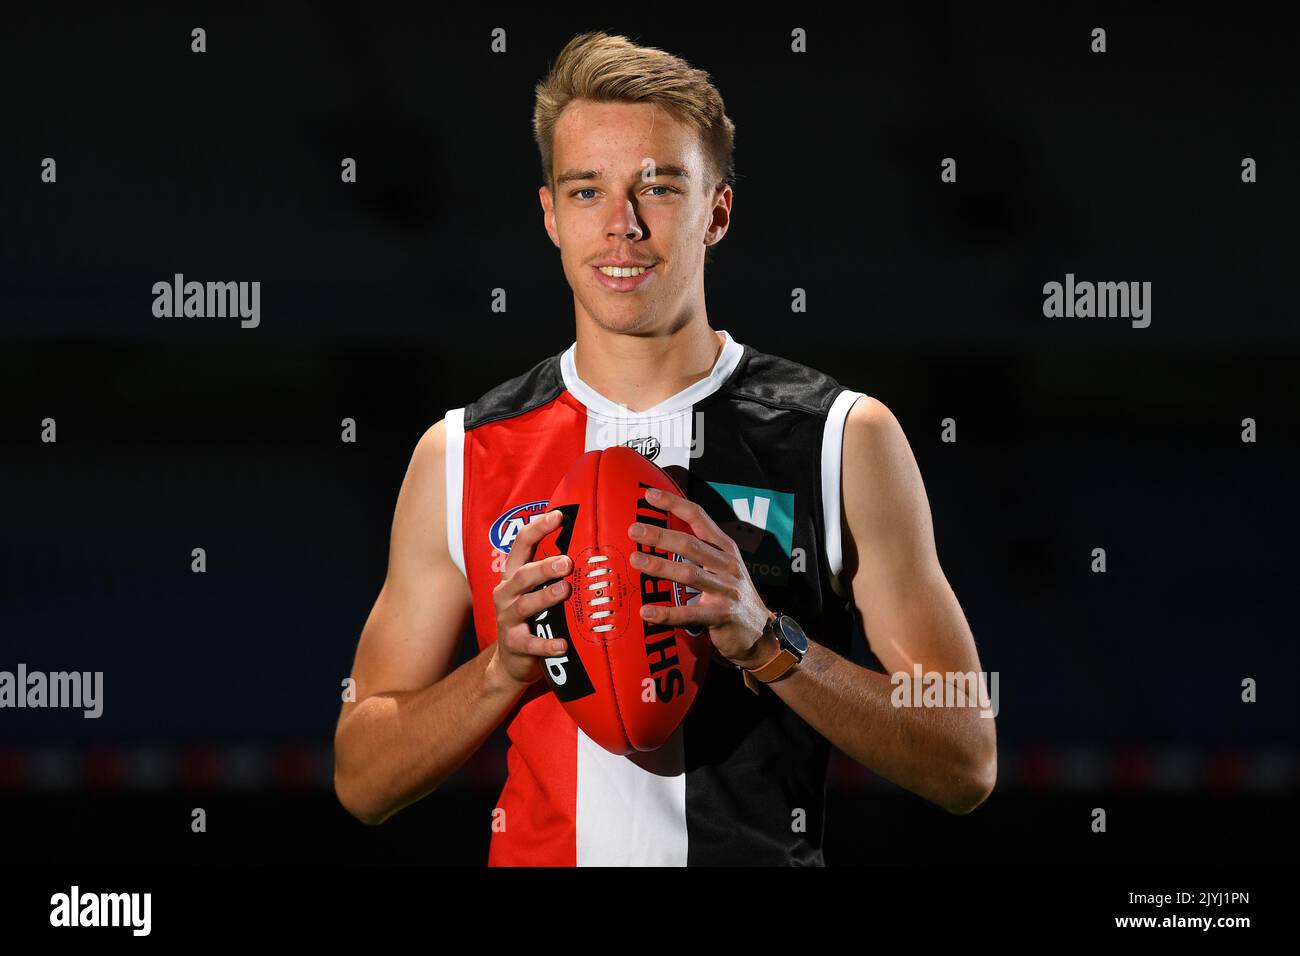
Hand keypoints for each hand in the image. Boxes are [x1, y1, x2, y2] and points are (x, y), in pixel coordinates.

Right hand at [490, 509, 571, 687]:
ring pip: (524, 605)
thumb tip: (590, 541)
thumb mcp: (537, 589)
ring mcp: (508, 618)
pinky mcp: (514, 644)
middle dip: (544, 567)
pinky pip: (531, 643)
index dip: (538, 528)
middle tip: (566, 562)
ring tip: (564, 591)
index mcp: (514, 574)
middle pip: (522, 575)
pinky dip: (546, 644)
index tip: (558, 516)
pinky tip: (563, 644)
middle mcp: (507, 592)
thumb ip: (553, 570)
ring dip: (545, 597)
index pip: (522, 545)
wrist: (513, 660)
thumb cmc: (533, 616)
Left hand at [626, 486, 771, 664]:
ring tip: (636, 560)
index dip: (674, 504)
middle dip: (661, 536)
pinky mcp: (721, 617)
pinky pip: (689, 614)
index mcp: (726, 548)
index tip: (649, 494)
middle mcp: (728, 565)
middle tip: (634, 530)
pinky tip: (646, 611)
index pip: (699, 518)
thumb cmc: (732, 593)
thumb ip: (700, 549)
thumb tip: (660, 534)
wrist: (759, 631)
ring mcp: (726, 591)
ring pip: (690, 575)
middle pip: (691, 545)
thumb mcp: (724, 565)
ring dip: (661, 567)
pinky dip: (666, 613)